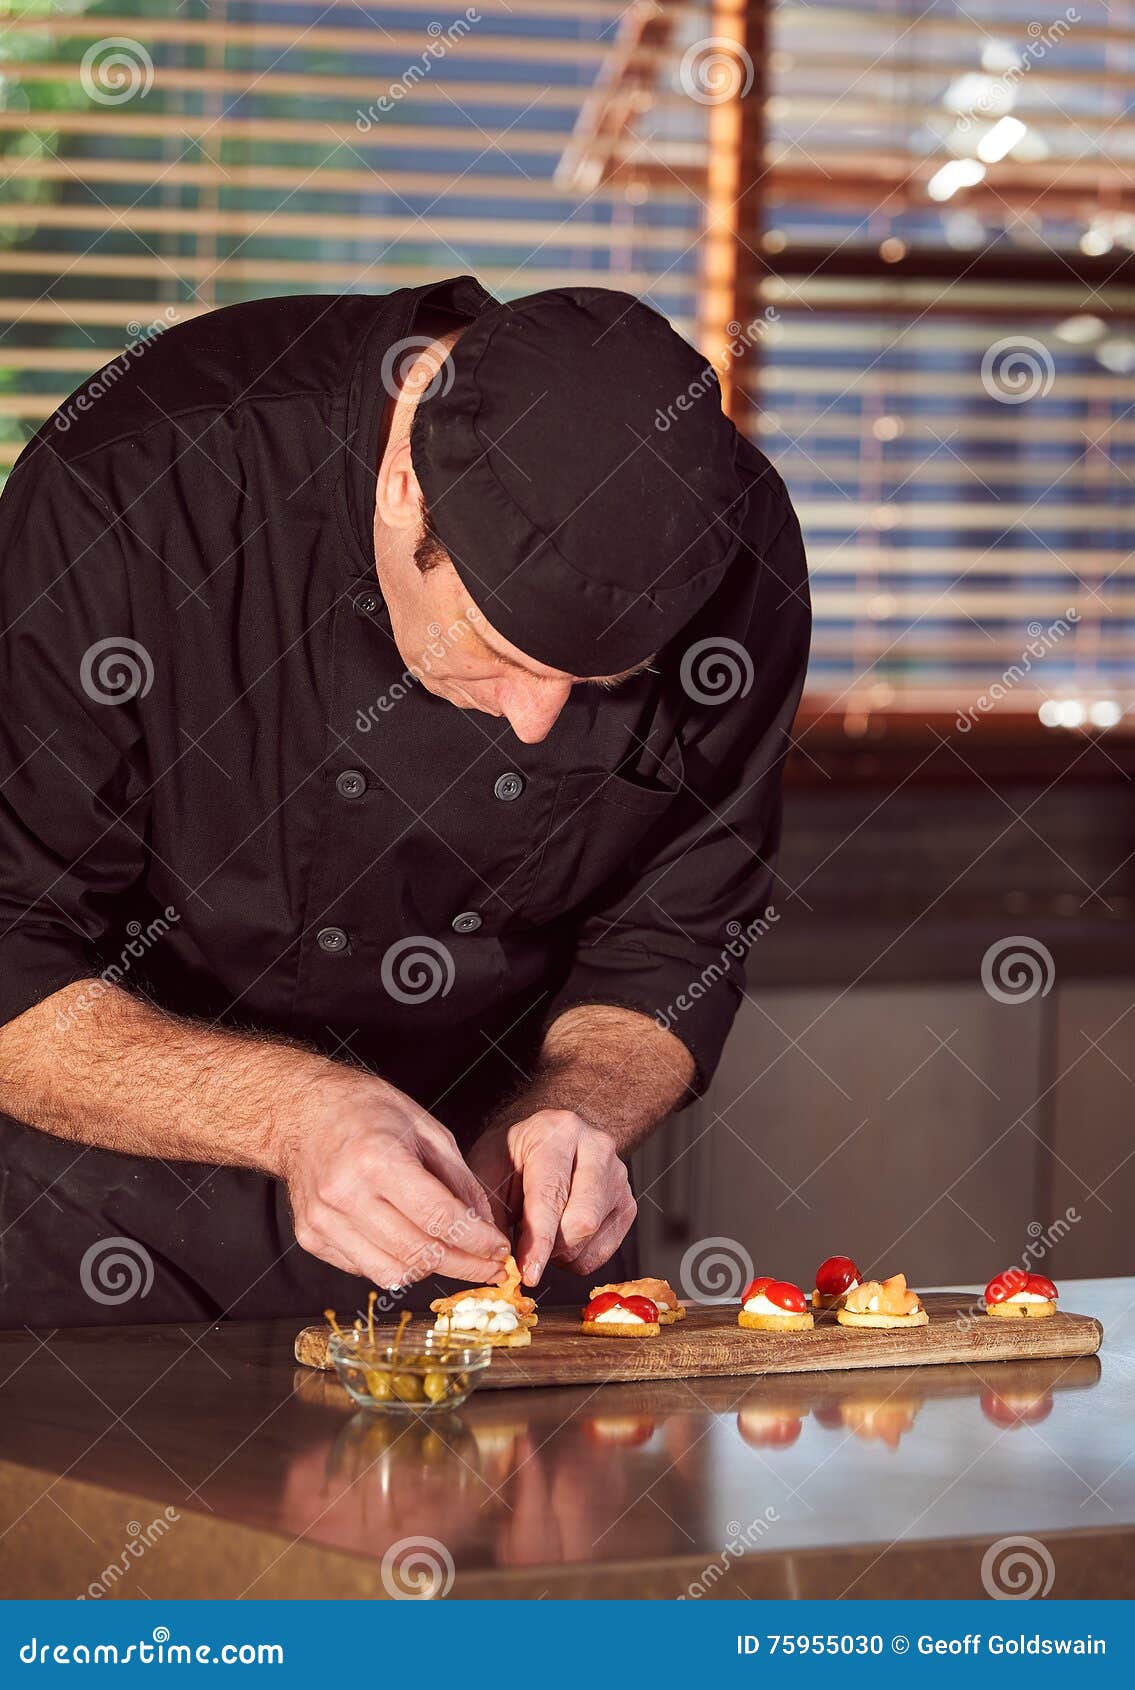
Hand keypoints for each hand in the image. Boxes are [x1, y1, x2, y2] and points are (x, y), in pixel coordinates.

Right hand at [277, 1079, 509, 1287]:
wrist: (302, 1112)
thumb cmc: (368, 1112)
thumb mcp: (426, 1130)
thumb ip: (459, 1180)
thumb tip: (485, 1228)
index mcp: (378, 1159)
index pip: (439, 1218)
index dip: (477, 1241)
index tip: (499, 1250)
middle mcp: (346, 1194)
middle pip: (419, 1253)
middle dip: (464, 1265)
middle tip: (489, 1268)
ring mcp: (324, 1221)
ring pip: (393, 1273)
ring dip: (432, 1270)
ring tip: (454, 1257)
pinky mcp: (311, 1238)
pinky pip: (366, 1269)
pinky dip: (396, 1263)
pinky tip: (410, 1243)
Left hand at [467, 1109, 635, 1285]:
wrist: (547, 1138)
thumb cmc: (514, 1155)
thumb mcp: (488, 1171)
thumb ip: (490, 1213)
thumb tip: (501, 1261)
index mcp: (558, 1132)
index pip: (552, 1195)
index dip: (539, 1240)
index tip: (529, 1273)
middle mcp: (597, 1148)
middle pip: (583, 1220)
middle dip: (551, 1247)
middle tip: (526, 1246)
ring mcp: (618, 1175)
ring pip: (593, 1237)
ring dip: (561, 1252)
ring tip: (542, 1233)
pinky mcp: (627, 1203)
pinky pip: (604, 1251)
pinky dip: (577, 1257)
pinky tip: (561, 1236)